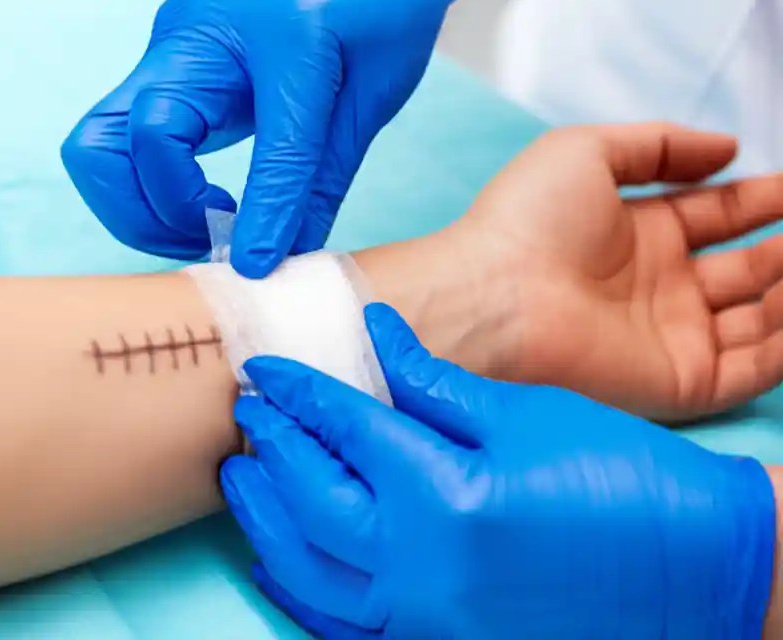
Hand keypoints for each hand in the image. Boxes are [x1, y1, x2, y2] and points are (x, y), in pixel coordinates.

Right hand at [62, 0, 484, 277]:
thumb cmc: (381, 0)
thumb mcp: (371, 97)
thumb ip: (316, 183)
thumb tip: (280, 261)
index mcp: (278, 31)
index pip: (241, 138)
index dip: (241, 211)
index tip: (251, 264)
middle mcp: (193, 36)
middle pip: (108, 143)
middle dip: (148, 213)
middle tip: (210, 244)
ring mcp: (168, 51)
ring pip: (98, 146)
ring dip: (137, 208)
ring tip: (205, 233)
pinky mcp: (165, 70)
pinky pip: (124, 141)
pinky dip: (148, 189)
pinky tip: (203, 207)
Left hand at [221, 304, 776, 638]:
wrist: (698, 573)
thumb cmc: (624, 484)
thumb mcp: (528, 418)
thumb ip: (435, 385)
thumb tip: (376, 335)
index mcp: (443, 495)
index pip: (343, 430)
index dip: (299, 392)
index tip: (266, 366)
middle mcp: (419, 567)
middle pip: (309, 501)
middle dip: (271, 451)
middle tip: (250, 414)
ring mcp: (423, 620)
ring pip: (309, 573)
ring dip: (268, 522)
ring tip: (247, 480)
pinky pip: (342, 624)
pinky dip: (303, 589)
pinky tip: (281, 561)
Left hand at [454, 123, 782, 419]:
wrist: (494, 299)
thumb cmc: (528, 221)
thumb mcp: (586, 152)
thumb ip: (660, 145)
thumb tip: (729, 148)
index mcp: (639, 235)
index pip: (719, 216)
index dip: (765, 199)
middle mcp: (663, 287)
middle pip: (750, 268)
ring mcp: (675, 336)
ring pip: (763, 318)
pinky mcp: (682, 382)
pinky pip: (757, 368)